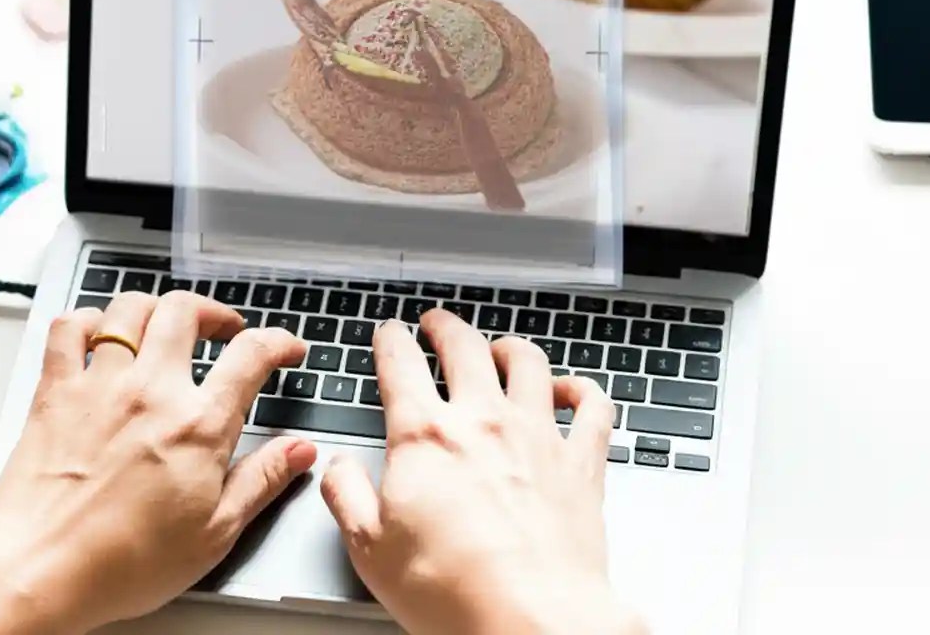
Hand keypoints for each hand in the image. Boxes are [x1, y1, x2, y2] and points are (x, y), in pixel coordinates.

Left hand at [0, 292, 316, 633]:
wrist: (38, 572)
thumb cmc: (121, 563)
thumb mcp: (214, 533)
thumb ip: (262, 481)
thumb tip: (300, 451)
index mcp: (198, 426)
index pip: (251, 356)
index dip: (279, 342)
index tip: (286, 348)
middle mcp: (150, 392)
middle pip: (186, 312)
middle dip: (213, 312)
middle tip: (224, 328)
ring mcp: (99, 386)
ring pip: (130, 309)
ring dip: (155, 308)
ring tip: (166, 322)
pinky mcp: (54, 393)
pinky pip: (68, 329)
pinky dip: (87, 319)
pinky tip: (97, 331)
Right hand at [319, 311, 644, 634]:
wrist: (531, 619)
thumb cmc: (454, 592)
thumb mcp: (369, 549)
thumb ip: (346, 496)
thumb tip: (336, 468)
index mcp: (425, 436)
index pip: (400, 364)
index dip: (390, 340)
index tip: (389, 333)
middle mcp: (483, 422)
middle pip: (464, 346)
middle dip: (445, 326)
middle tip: (436, 323)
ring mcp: (538, 436)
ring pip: (528, 362)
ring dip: (508, 346)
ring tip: (499, 347)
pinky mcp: (581, 462)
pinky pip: (592, 406)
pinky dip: (582, 390)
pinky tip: (572, 390)